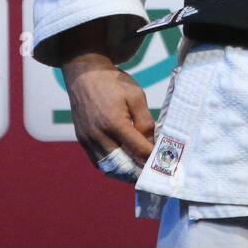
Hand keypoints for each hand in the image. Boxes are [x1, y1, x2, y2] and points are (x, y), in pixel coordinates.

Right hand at [61, 51, 155, 181]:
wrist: (85, 75)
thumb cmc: (113, 83)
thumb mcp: (136, 96)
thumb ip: (145, 121)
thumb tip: (151, 143)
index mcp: (114, 123)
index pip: (138, 150)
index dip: (152, 157)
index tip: (164, 161)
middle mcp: (99, 135)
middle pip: (123, 165)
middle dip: (139, 171)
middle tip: (153, 173)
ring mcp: (88, 140)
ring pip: (109, 168)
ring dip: (125, 172)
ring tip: (140, 172)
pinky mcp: (82, 140)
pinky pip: (98, 162)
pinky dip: (112, 167)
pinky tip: (124, 164)